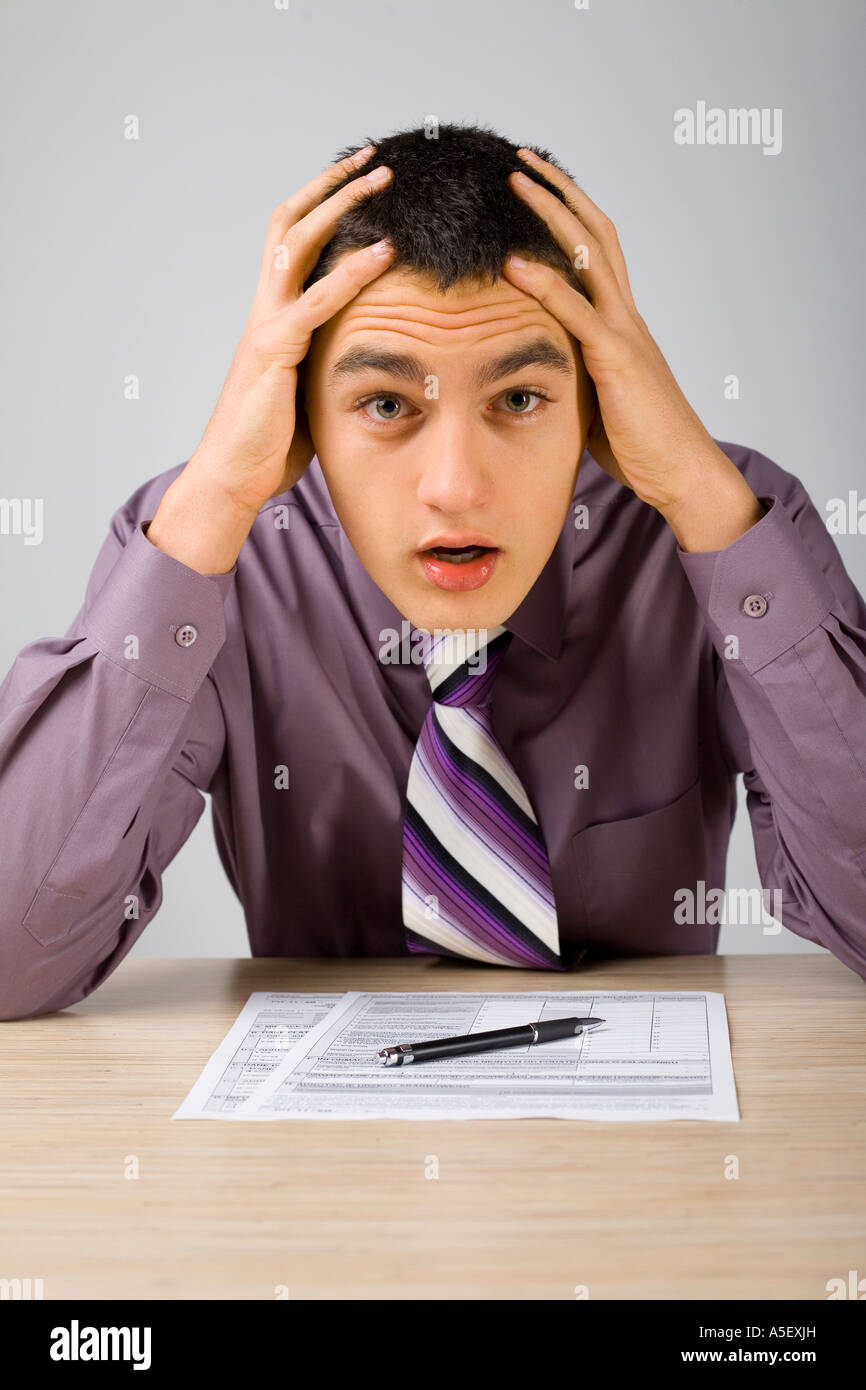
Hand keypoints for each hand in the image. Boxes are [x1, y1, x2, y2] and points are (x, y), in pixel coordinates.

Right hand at [185, 148, 395, 516]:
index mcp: (273, 315)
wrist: (232, 477)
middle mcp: (265, 309)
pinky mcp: (274, 351)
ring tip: (382, 181)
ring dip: (343, 206)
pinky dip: (351, 272)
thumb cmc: (270, 443)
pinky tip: (384, 252)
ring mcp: (267, 325)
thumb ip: (330, 359)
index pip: (294, 240)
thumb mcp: (309, 390)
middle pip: (293, 223)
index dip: (324, 205)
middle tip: (375, 159)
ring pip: (299, 243)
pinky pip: (316, 301)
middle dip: (334, 186)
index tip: (361, 181)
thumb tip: (370, 354)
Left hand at [502, 149, 759, 538]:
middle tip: (520, 158)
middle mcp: (626, 315)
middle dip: (558, 191)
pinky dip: (545, 284)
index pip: (595, 249)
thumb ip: (570, 369)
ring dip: (550, 214)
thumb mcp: (595, 397)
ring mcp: (624, 333)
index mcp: (621, 322)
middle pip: (595, 231)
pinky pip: (577, 313)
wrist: (682, 472)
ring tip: (514, 181)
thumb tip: (535, 367)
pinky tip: (512, 264)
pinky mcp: (618, 360)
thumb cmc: (639, 443)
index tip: (534, 186)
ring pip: (590, 254)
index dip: (567, 213)